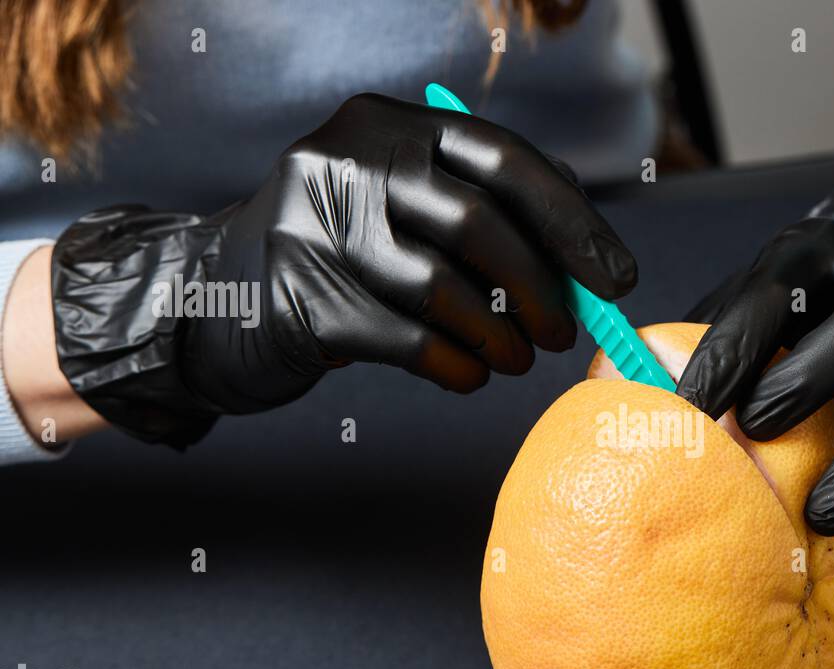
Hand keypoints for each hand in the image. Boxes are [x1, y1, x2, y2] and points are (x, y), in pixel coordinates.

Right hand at [51, 92, 636, 445]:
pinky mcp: (297, 297)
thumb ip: (484, 217)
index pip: (503, 157)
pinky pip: (405, 339)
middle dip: (540, 289)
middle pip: (477, 221)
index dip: (570, 220)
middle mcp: (348, 159)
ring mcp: (314, 225)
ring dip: (498, 338)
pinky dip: (454, 365)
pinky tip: (469, 375)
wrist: (215, 297)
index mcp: (389, 125)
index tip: (614, 278)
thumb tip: (588, 265)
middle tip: (564, 334)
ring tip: (515, 362)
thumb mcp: (403, 209)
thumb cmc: (344, 257)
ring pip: (441, 286)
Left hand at [675, 178, 833, 573]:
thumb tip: (611, 384)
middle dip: (810, 383)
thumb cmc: (809, 295)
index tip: (684, 410)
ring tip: (821, 518)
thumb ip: (698, 336)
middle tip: (756, 436)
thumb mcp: (756, 291)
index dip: (726, 354)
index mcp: (819, 259)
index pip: (770, 299)